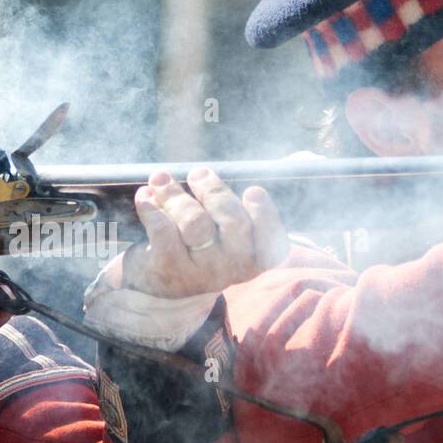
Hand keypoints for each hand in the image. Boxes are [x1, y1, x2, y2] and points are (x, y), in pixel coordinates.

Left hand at [118, 168, 287, 297]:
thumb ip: (251, 201)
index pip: (271, 239)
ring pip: (195, 223)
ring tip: (161, 179)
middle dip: (214, 191)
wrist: (162, 286)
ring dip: (176, 194)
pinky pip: (163, 231)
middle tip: (198, 174)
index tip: (253, 191)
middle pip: (232, 222)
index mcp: (255, 257)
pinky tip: (145, 196)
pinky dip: (151, 208)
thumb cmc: (203, 245)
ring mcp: (200, 271)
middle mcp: (231, 267)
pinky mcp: (169, 269)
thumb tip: (297, 157)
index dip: (265, 214)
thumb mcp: (230, 232)